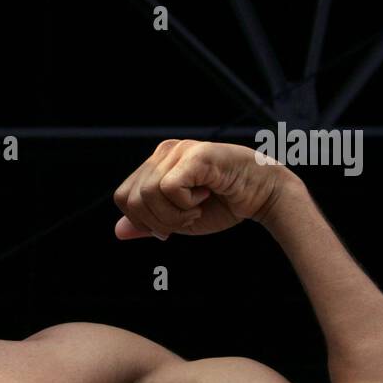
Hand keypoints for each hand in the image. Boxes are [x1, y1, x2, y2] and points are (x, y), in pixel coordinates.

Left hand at [112, 139, 296, 239]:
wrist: (264, 196)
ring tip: (198, 207)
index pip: (123, 197)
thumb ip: (148, 223)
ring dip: (175, 215)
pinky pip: (169, 188)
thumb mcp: (178, 220)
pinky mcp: (195, 155)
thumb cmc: (223, 205)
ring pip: (148, 194)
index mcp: (156, 165)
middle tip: (188, 217)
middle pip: (131, 198)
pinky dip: (185, 204)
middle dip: (158, 221)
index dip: (143, 220)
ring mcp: (180, 150)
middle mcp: (164, 152)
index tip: (172, 225)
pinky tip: (205, 196)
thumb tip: (118, 232)